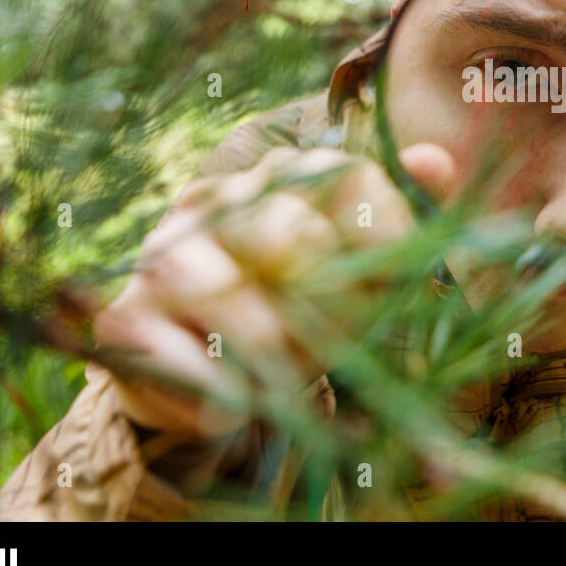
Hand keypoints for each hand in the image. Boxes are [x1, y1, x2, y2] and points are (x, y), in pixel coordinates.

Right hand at [94, 144, 455, 439]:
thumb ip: (398, 218)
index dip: (386, 240)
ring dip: (278, 354)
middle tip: (341, 345)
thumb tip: (438, 162)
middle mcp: (219, 197)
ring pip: (235, 299)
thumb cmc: (299, 312)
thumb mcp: (360, 271)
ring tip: (292, 377)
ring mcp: (166, 252)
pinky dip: (220, 391)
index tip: (396, 289)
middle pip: (294, 238)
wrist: (211, 375)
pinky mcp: (127, 315)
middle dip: (332, 308)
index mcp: (282, 173)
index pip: (349, 177)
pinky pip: (184, 357)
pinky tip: (237, 402)